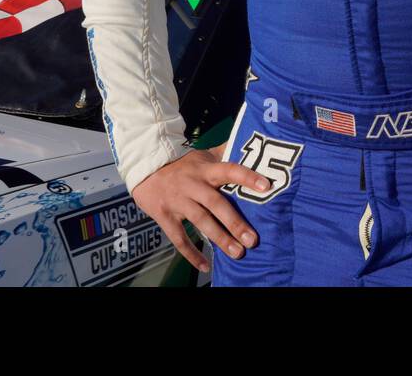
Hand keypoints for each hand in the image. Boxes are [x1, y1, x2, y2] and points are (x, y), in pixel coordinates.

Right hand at [131, 149, 268, 272]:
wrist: (145, 170)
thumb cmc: (182, 166)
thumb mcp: (202, 156)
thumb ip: (224, 153)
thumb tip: (248, 144)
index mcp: (205, 169)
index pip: (230, 170)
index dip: (248, 177)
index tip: (266, 187)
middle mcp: (193, 184)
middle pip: (216, 203)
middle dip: (234, 222)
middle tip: (252, 239)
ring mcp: (178, 201)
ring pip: (200, 221)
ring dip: (219, 238)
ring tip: (237, 253)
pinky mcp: (164, 216)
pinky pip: (178, 238)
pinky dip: (191, 253)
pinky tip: (205, 266)